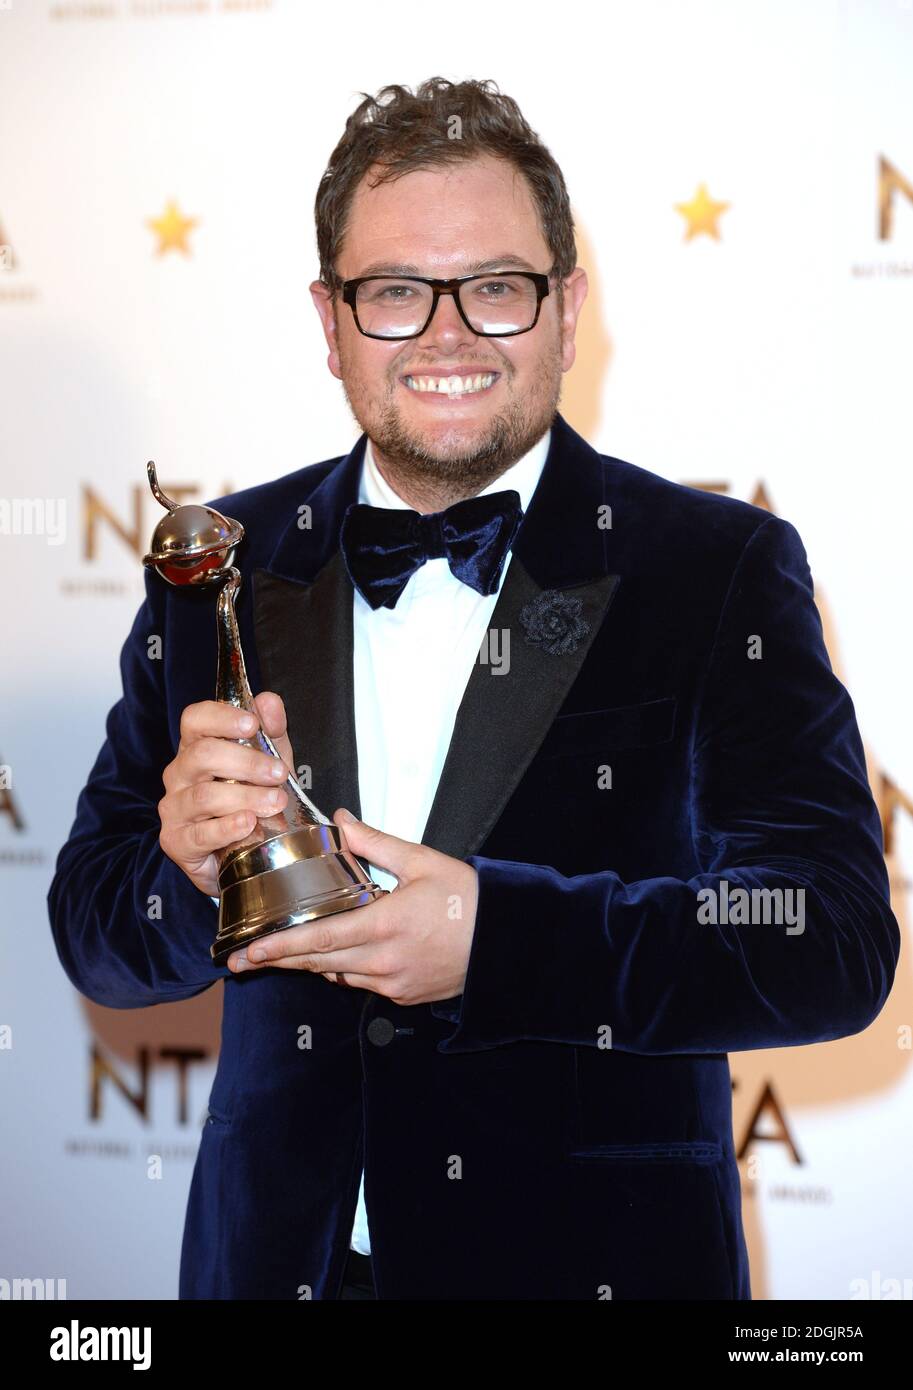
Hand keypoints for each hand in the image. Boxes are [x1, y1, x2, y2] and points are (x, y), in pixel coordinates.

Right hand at [158, 692, 293, 896]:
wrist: (242, 855)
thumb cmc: (250, 801)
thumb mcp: (268, 763)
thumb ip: (271, 732)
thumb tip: (268, 701)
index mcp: (196, 748)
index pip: (194, 719)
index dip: (221, 717)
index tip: (252, 724)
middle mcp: (179, 774)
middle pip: (202, 755)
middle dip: (246, 762)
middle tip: (279, 773)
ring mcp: (174, 808)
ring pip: (204, 796)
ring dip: (246, 797)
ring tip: (276, 802)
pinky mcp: (177, 841)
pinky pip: (200, 833)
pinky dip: (228, 827)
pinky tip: (249, 823)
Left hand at [227, 808, 478, 1006]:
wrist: (508, 942)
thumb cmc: (469, 900)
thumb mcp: (423, 862)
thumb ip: (375, 843)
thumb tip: (340, 821)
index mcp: (383, 926)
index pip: (318, 940)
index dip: (279, 947)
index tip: (250, 950)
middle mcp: (382, 962)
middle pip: (318, 963)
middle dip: (278, 961)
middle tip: (241, 961)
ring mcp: (393, 983)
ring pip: (337, 975)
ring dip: (308, 965)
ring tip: (279, 955)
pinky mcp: (404, 994)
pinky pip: (361, 983)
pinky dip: (342, 969)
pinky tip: (333, 956)